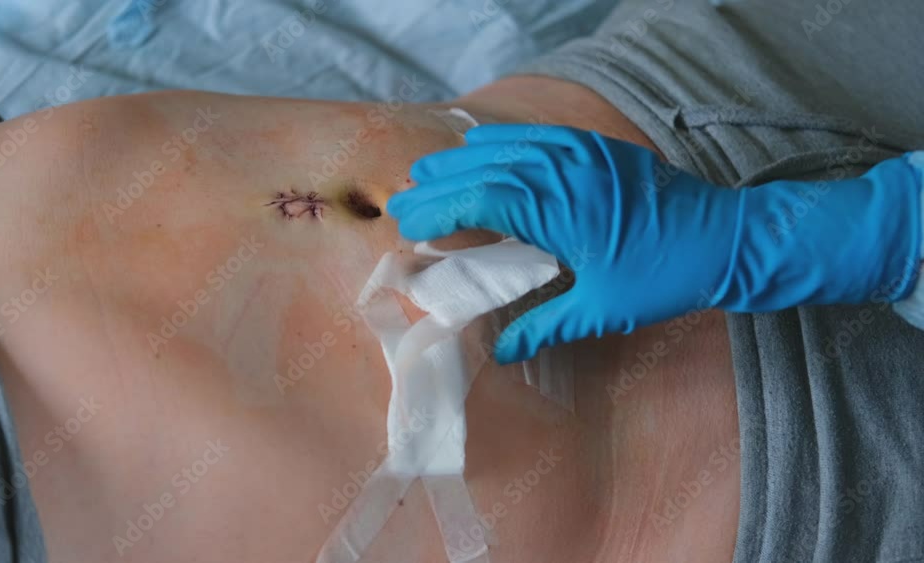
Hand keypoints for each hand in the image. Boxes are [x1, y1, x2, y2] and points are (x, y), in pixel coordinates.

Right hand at [388, 125, 921, 362]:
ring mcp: (583, 153)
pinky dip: (503, 140)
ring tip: (427, 172)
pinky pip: (538, 136)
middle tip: (401, 200)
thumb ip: (546, 326)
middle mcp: (565, 171)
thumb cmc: (665, 276)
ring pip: (507, 147)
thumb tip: (503, 352)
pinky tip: (481, 143)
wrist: (729, 239)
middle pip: (485, 169)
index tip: (409, 224)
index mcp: (560, 210)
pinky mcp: (598, 148)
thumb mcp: (603, 309)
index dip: (440, 209)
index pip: (481, 198)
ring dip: (462, 159)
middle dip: (439, 185)